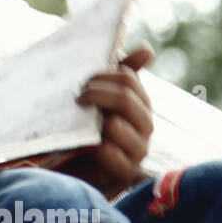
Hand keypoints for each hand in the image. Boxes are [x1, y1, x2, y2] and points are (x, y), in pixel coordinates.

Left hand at [66, 47, 154, 196]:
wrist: (74, 172)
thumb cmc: (86, 130)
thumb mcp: (96, 99)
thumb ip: (116, 74)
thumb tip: (148, 50)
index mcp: (138, 103)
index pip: (128, 79)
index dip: (103, 75)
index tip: (83, 80)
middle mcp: (143, 125)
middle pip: (125, 100)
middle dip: (97, 95)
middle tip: (77, 98)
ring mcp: (137, 149)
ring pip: (118, 126)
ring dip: (96, 122)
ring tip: (79, 121)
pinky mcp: (125, 172)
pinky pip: (114, 157)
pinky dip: (99, 150)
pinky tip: (87, 146)